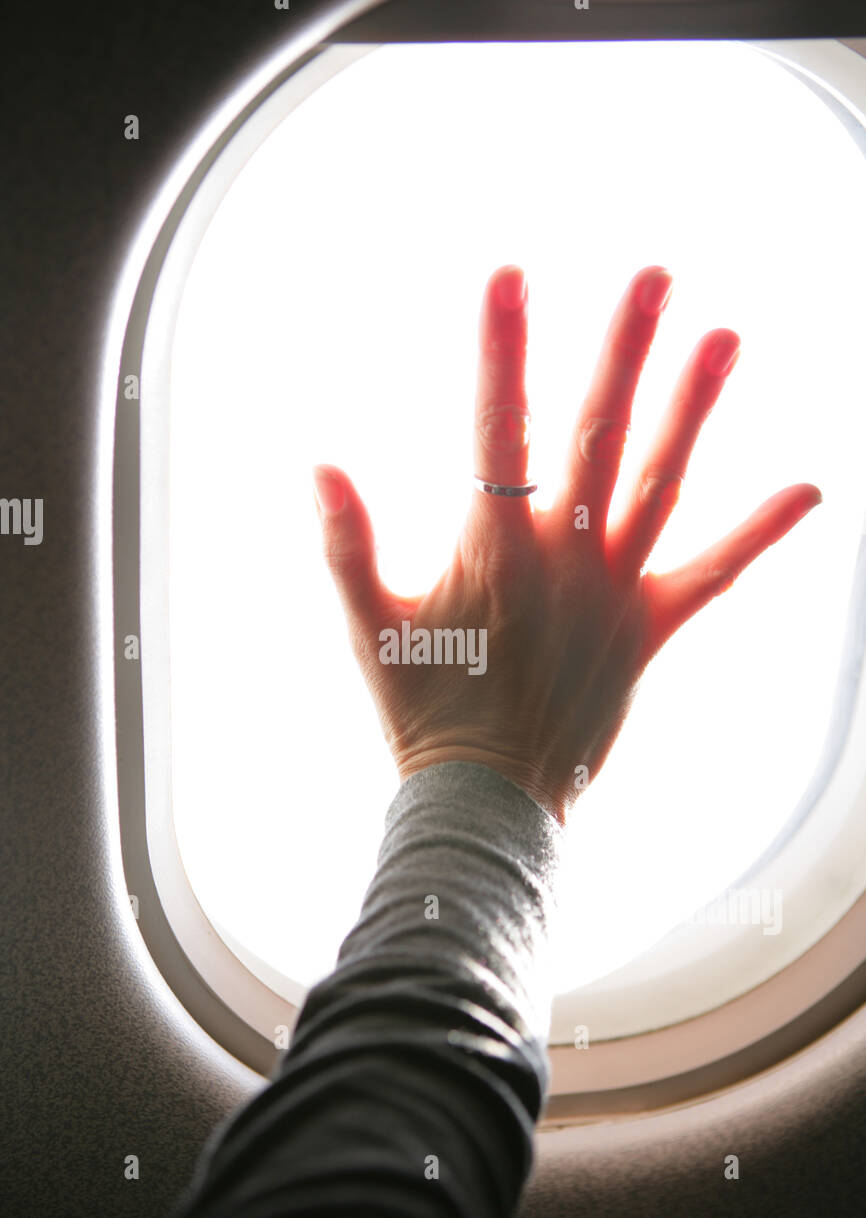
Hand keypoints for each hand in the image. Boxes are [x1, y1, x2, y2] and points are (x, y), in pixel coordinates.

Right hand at [312, 265, 820, 824]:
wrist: (488, 801)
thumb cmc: (423, 715)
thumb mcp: (369, 629)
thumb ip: (346, 545)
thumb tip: (321, 464)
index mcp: (495, 549)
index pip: (497, 428)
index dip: (503, 348)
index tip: (509, 276)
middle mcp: (566, 558)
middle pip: (599, 435)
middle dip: (625, 348)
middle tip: (654, 274)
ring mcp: (616, 593)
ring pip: (662, 483)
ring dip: (694, 407)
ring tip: (726, 337)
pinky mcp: (651, 632)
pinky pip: (714, 575)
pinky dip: (760, 532)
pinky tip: (810, 489)